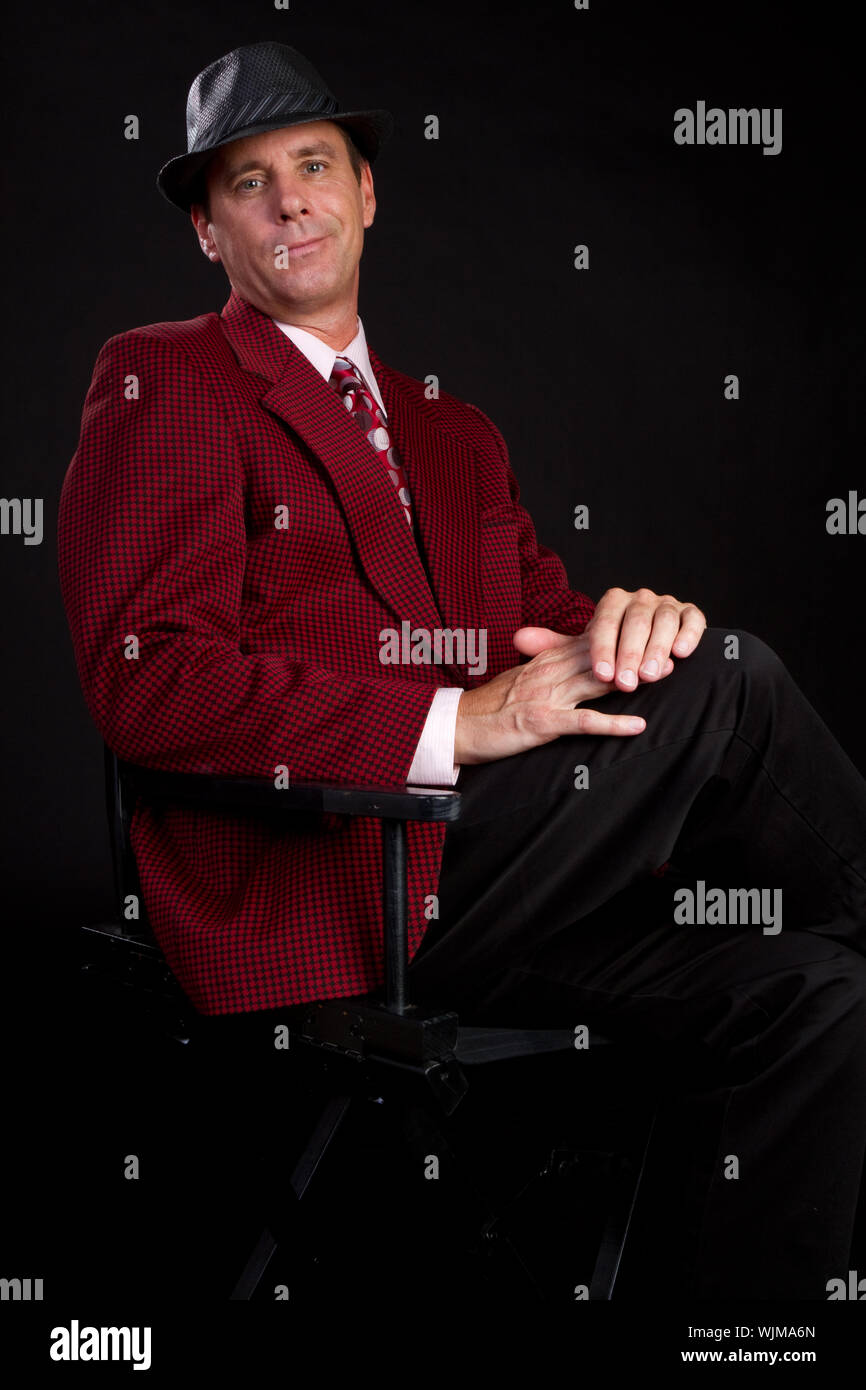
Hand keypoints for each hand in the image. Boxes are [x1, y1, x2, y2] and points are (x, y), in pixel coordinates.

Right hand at [454, 629, 654, 765]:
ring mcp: (546, 695)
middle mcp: (549, 671)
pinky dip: (611, 723)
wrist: (457, 725)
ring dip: (633, 679)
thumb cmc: (491, 706)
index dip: (625, 635)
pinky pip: (582, 721)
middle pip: (602, 656)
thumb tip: (582, 662)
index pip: (592, 641)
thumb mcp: (523, 677)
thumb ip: (551, 666)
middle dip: (638, 652)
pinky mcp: (541, 722)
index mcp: (546, 659)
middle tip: (673, 649)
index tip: (656, 632)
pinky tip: (637, 725)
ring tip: (665, 677)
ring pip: (597, 681)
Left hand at [576, 586, 706, 691]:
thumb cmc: (618, 647)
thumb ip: (601, 657)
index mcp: (614, 601)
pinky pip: (692, 620)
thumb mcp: (603, 648)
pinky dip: (688, 635)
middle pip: (636, 623)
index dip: (604, 650)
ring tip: (649, 675)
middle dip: (630, 655)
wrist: (647, 639)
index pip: (606, 623)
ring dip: (657, 649)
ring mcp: (666, 603)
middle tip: (626, 683)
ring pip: (664, 621)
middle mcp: (640, 598)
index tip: (604, 675)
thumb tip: (600, 675)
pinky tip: (680, 653)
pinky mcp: (690, 612)